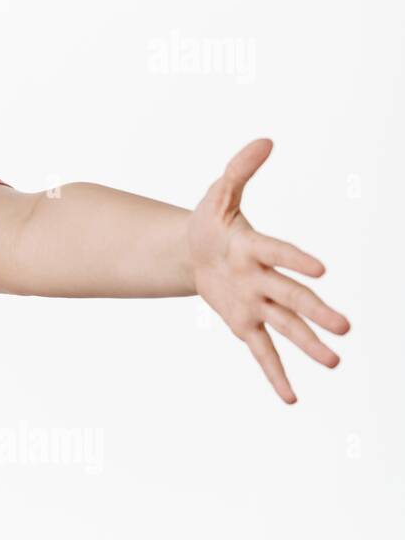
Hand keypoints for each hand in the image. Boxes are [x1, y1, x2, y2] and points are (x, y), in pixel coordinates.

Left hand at [188, 138, 350, 403]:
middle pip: (291, 297)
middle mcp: (262, 278)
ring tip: (335, 362)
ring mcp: (256, 303)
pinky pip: (261, 352)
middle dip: (315, 312)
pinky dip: (274, 374)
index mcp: (255, 246)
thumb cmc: (212, 222)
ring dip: (308, 346)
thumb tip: (265, 140)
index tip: (321, 269)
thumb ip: (239, 170)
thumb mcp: (218, 195)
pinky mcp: (244, 323)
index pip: (278, 252)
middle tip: (346, 327)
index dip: (296, 259)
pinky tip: (291, 398)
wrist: (194, 252)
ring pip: (285, 327)